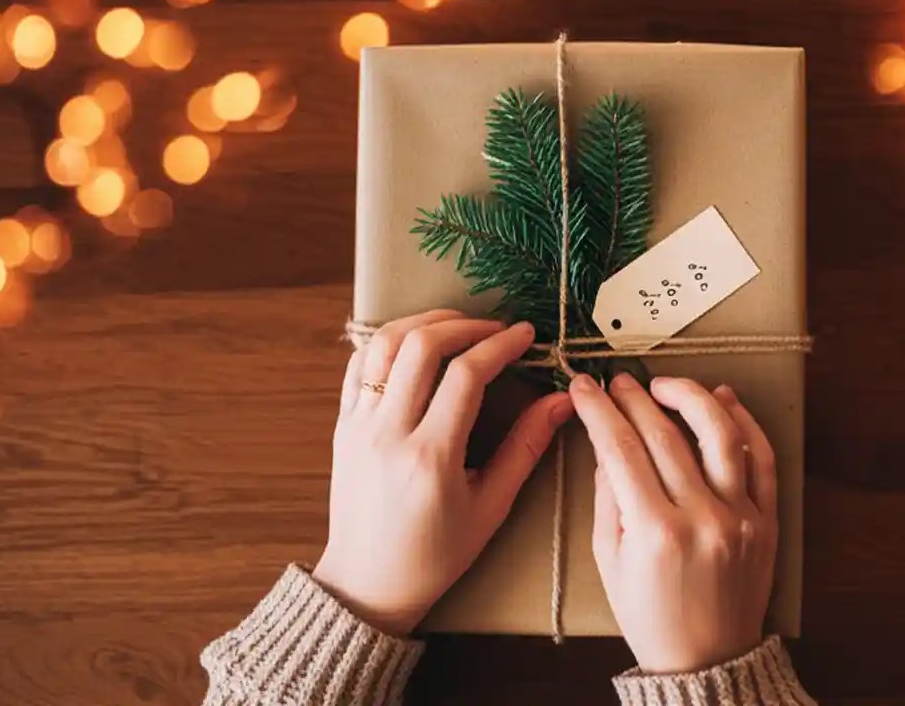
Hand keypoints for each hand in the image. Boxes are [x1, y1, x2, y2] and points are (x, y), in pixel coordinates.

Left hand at [313, 310, 573, 634]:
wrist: (367, 582)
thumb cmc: (436, 554)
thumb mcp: (491, 506)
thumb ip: (526, 447)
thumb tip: (562, 401)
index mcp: (431, 457)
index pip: (467, 374)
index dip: (501, 344)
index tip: (525, 335)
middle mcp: (388, 433)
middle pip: (422, 345)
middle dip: (464, 324)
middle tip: (494, 329)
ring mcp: (358, 425)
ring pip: (385, 344)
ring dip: (423, 323)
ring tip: (457, 327)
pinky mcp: (342, 424)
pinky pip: (359, 364)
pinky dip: (389, 343)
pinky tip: (416, 346)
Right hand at [570, 372, 777, 673]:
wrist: (706, 659)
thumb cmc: (650, 614)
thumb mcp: (608, 560)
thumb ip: (607, 497)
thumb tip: (608, 444)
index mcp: (654, 531)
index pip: (621, 449)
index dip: (599, 410)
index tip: (585, 387)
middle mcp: (700, 517)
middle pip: (665, 434)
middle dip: (635, 398)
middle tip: (619, 381)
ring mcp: (739, 516)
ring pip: (721, 433)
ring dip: (692, 396)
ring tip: (666, 385)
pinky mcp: (766, 519)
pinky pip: (763, 458)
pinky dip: (745, 422)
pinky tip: (724, 399)